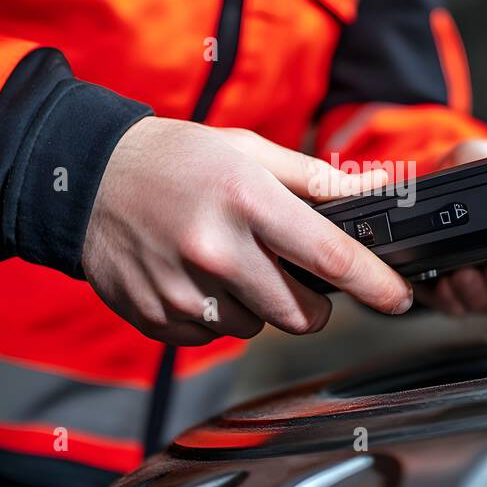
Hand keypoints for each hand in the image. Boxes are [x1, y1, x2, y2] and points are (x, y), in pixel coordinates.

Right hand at [81, 117, 412, 344]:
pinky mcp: (159, 318)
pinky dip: (216, 314)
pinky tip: (195, 276)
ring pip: (256, 326)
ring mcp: (184, 291)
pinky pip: (213, 335)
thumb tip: (378, 189)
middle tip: (291, 271)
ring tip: (228, 262)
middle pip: (301, 314)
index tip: (400, 298)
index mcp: (247, 201)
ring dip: (257, 304)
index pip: (331, 258)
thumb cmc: (177, 160)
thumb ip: (317, 180)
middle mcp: (216, 251)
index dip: (376, 285)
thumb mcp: (248, 151)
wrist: (87, 180)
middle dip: (311, 302)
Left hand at [414, 139, 486, 315]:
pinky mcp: (450, 295)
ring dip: (475, 290)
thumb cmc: (454, 180)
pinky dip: (449, 298)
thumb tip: (483, 158)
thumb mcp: (465, 157)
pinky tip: (441, 283)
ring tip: (459, 273)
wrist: (415, 199)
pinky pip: (455, 308)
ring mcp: (479, 285)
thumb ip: (477, 154)